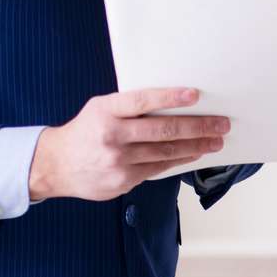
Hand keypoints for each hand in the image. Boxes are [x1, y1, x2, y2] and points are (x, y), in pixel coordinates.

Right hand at [28, 88, 228, 201]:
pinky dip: (178, 160)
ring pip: (165, 152)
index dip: (170, 97)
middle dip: (197, 127)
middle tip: (221, 124)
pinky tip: (193, 154)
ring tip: (215, 141)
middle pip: (162, 130)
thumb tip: (171, 104)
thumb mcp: (100, 108)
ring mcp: (118, 161)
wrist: (55, 165)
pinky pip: (157, 168)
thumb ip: (129, 107)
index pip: (143, 101)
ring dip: (195, 146)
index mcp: (106, 111)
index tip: (195, 95)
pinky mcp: (123, 181)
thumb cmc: (85, 131)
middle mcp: (112, 135)